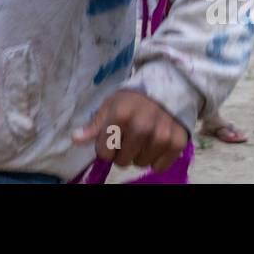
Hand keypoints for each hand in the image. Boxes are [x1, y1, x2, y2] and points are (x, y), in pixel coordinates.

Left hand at [72, 90, 190, 171]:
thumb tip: (75, 139)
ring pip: (140, 164)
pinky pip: (159, 166)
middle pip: (122, 161)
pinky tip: (156, 142)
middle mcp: (142, 127)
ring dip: (139, 155)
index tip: (112, 137)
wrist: (167, 86)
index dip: (106, 146)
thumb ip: (94, 125)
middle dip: (122, 152)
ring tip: (143, 137)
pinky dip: (156, 158)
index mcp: (121, 116)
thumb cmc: (133, 98)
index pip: (104, 152)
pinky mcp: (177, 143)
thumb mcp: (110, 105)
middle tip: (129, 136)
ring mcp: (161, 136)